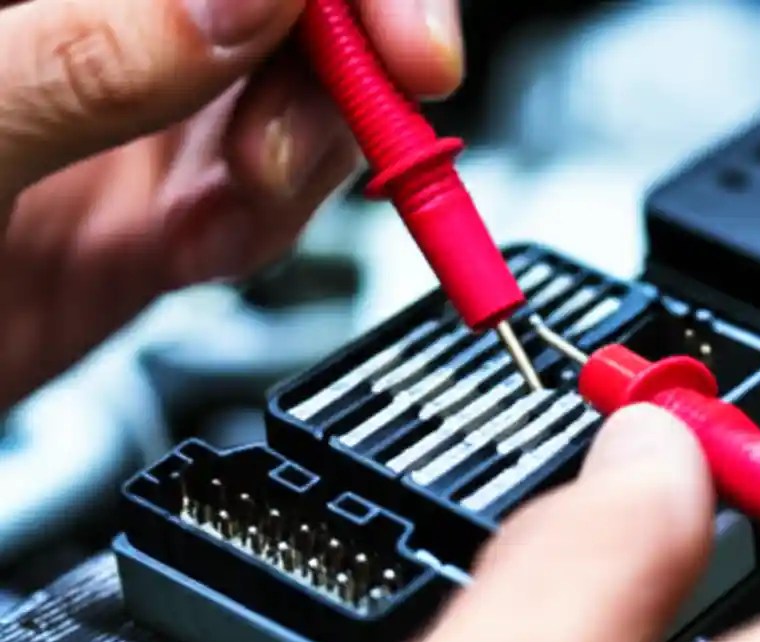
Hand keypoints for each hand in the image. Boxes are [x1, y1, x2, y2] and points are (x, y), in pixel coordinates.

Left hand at [0, 0, 462, 409]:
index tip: (400, 35)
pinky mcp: (160, 213)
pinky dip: (269, 228)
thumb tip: (250, 0)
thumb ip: (99, 55)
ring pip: (302, 105)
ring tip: (254, 190)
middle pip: (307, 20)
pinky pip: (265, 204)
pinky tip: (210, 242)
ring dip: (315, 151)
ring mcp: (140, 124)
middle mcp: (120, 37)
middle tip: (403, 89)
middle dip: (358, 62)